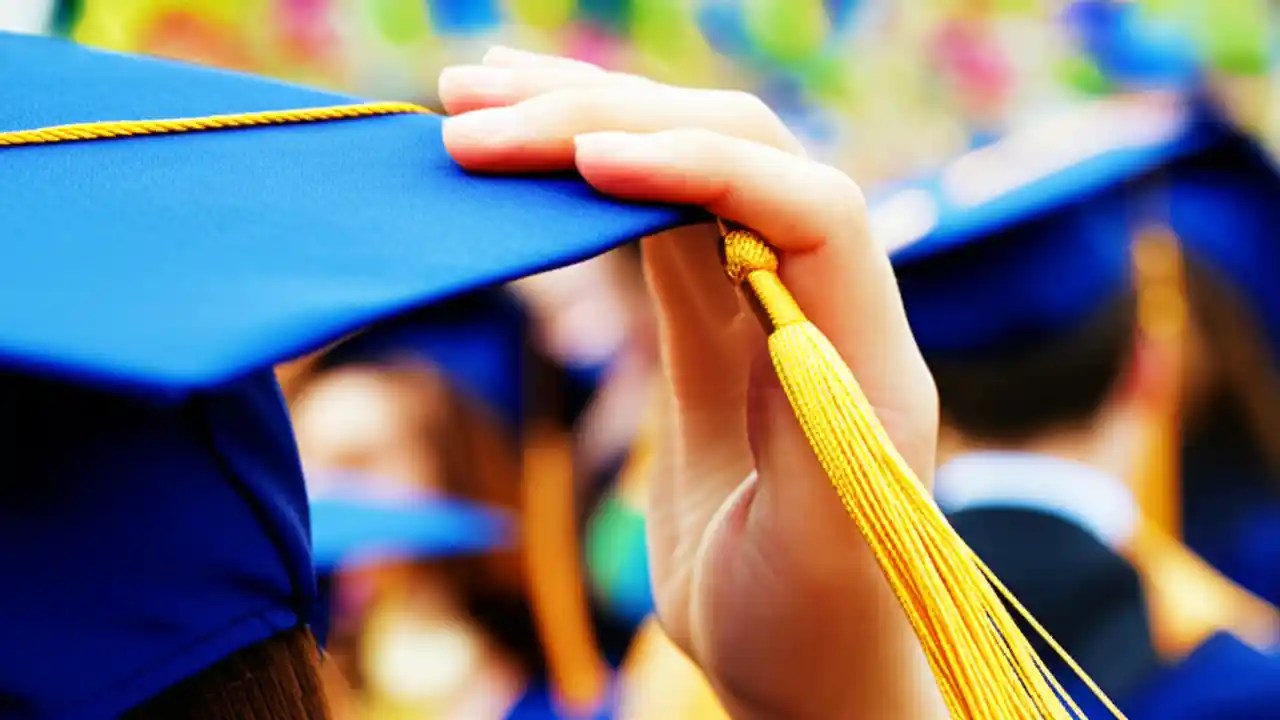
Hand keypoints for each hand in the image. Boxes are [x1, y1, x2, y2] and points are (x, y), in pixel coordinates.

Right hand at [440, 48, 942, 718]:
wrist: (803, 659)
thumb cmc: (814, 628)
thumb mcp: (822, 553)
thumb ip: (819, 435)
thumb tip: (788, 321)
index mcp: (869, 359)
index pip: (810, 209)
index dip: (707, 167)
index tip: (590, 164)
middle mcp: (824, 307)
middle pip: (737, 160)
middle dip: (613, 122)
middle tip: (476, 110)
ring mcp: (764, 308)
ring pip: (682, 179)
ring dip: (584, 126)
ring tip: (472, 99)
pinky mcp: (713, 329)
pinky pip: (653, 229)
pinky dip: (585, 186)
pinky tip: (524, 156)